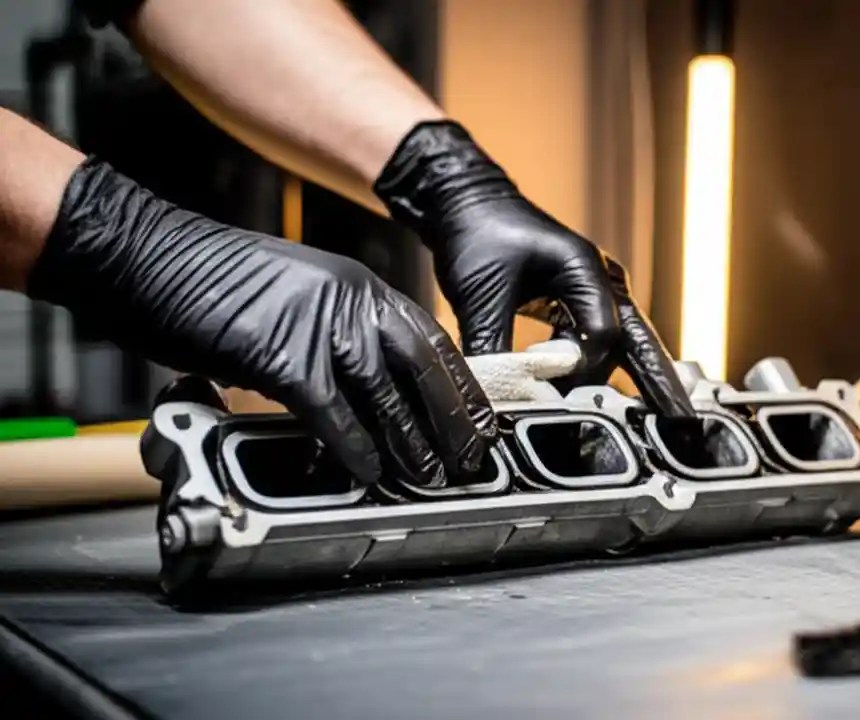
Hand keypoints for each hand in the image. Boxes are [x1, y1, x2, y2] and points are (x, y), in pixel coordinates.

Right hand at [27, 157, 493, 490]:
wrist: (151, 255)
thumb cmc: (214, 282)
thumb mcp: (298, 299)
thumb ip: (334, 336)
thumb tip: (361, 389)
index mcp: (359, 286)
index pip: (429, 340)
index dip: (457, 385)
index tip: (478, 418)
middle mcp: (351, 302)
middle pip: (422, 367)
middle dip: (452, 418)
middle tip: (471, 457)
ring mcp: (320, 328)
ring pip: (386, 395)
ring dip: (413, 442)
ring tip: (431, 476)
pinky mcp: (285, 358)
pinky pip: (333, 414)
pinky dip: (354, 449)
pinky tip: (368, 474)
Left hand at [374, 120, 693, 417]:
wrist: (462, 202)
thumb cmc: (477, 233)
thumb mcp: (480, 295)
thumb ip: (492, 349)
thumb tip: (493, 399)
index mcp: (585, 270)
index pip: (602, 336)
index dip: (579, 372)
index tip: (550, 395)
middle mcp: (602, 281)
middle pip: (640, 342)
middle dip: (661, 384)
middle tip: (683, 421)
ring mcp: (595, 292)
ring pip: (621, 347)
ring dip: (617, 380)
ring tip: (634, 419)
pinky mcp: (578, 304)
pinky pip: (598, 344)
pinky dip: (592, 371)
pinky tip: (586, 397)